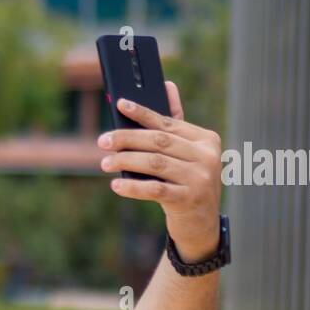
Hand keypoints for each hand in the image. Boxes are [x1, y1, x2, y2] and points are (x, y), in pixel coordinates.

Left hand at [97, 80, 222, 261]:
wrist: (201, 224)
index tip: (119, 105)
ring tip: (105, 163)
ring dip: (125, 162)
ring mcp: (200, 179)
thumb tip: (167, 84)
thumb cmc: (186, 182)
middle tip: (102, 141)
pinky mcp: (189, 200)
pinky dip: (133, 187)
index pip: (168, 123)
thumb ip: (174, 123)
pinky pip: (155, 189)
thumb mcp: (185, 154)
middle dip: (127, 139)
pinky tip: (116, 185)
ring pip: (154, 164)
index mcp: (206, 139)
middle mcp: (207, 156)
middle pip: (159, 142)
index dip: (142, 113)